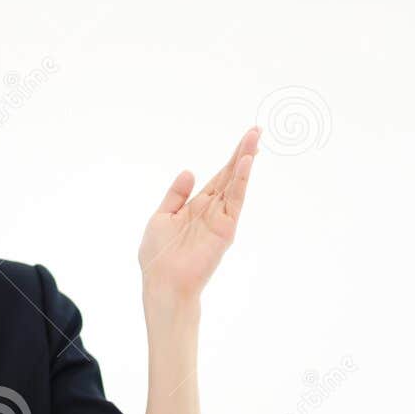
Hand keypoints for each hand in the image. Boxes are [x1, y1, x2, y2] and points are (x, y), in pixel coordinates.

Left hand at [138, 126, 259, 305]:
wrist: (163, 283)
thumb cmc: (158, 257)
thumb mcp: (161, 217)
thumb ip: (176, 195)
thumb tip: (189, 171)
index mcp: (196, 207)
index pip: (218, 178)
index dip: (229, 159)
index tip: (244, 139)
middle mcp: (212, 210)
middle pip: (230, 176)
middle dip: (243, 153)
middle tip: (256, 130)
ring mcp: (221, 219)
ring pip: (236, 183)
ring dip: (245, 160)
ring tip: (255, 139)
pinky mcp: (226, 228)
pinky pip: (235, 200)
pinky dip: (241, 181)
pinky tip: (246, 162)